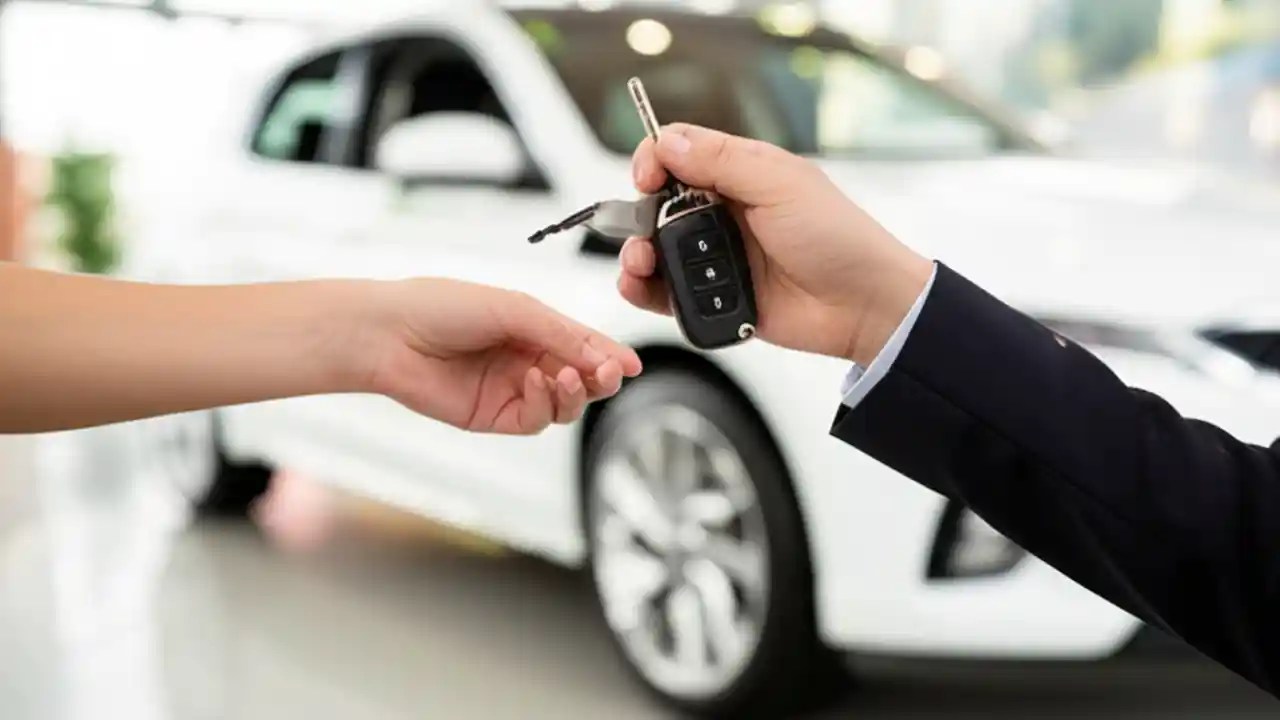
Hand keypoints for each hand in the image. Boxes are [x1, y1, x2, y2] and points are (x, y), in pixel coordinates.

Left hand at [356, 279, 641, 434]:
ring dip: (574, 392)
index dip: (610, 355)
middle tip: (609, 374)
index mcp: (533, 327)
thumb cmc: (442, 306)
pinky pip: (535, 420)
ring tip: (564, 375)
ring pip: (564, 405)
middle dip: (601, 378)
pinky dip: (544, 403)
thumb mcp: (515, 308)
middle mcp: (525, 359)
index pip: (584, 345)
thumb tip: (607, 356)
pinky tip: (534, 382)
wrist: (390, 334)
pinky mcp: (493, 416)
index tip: (632, 365)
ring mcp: (511, 389)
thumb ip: (563, 334)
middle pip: (582, 380)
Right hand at [618, 124, 932, 364]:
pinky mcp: (716, 297)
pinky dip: (647, 290)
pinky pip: (668, 292)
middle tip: (646, 232)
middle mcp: (725, 211)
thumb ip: (721, 161)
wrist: (865, 306)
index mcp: (741, 173)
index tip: (647, 179)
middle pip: (657, 203)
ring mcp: (719, 256)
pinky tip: (642, 288)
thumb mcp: (780, 184)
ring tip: (642, 264)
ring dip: (639, 254)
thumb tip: (667, 143)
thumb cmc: (839, 239)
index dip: (654, 160)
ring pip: (657, 249)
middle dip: (640, 214)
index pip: (678, 152)